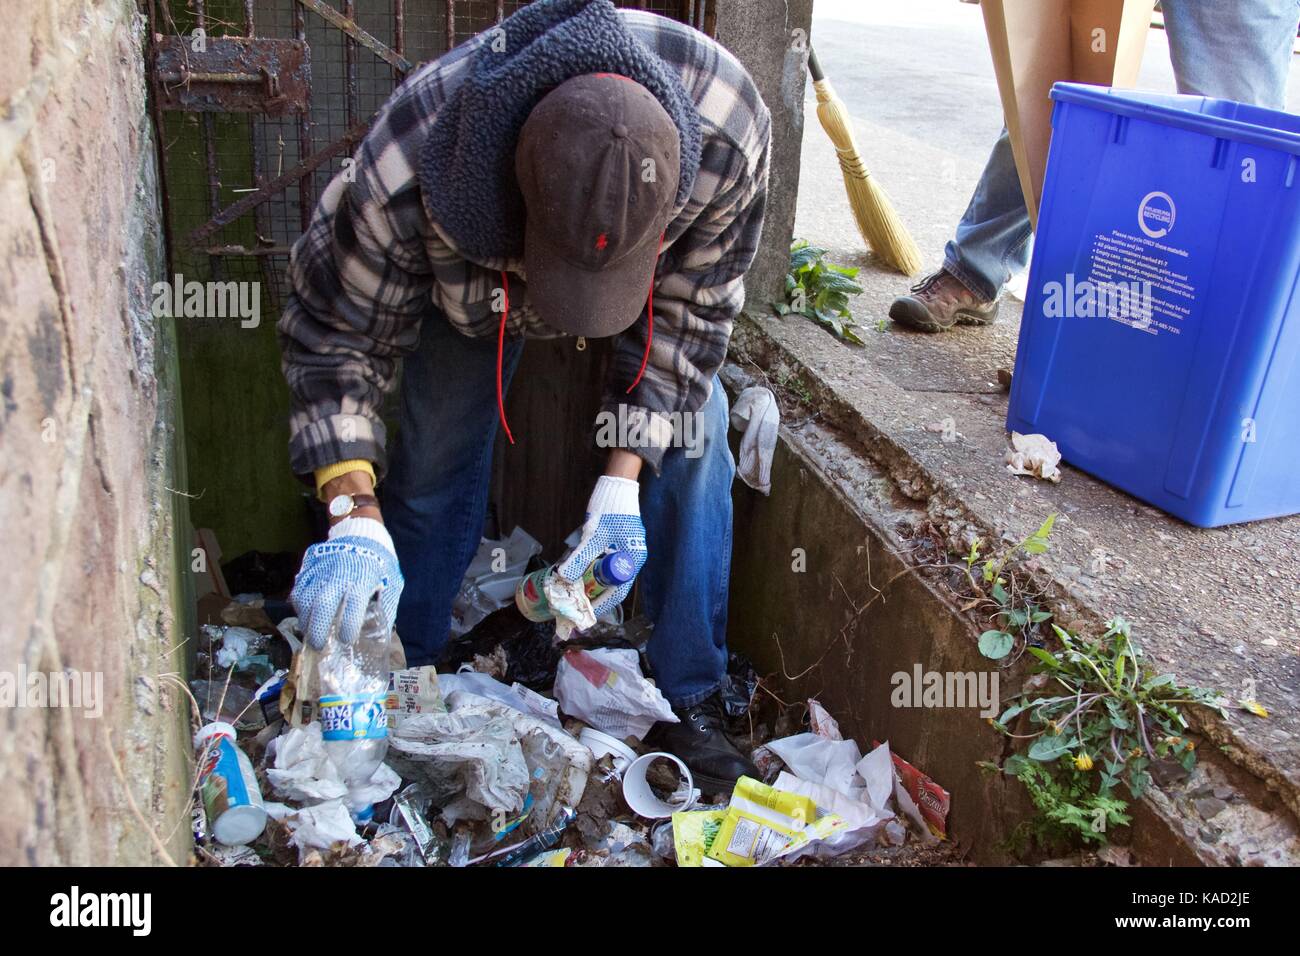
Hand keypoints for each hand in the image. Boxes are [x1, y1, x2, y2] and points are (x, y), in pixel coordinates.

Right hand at [290, 517, 403, 649]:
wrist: (361, 533)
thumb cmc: (379, 562)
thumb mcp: (392, 581)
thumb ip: (387, 605)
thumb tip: (384, 632)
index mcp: (362, 578)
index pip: (353, 605)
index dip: (348, 625)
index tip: (346, 640)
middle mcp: (338, 575)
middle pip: (323, 604)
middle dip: (318, 628)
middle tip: (320, 646)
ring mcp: (321, 570)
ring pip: (305, 599)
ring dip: (306, 620)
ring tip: (311, 634)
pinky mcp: (309, 567)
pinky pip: (298, 590)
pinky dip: (299, 606)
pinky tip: (306, 616)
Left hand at [556, 475, 647, 617]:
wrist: (617, 484)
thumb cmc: (610, 508)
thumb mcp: (593, 536)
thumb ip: (580, 558)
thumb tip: (564, 578)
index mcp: (633, 559)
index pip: (617, 591)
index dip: (600, 605)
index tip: (584, 614)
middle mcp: (633, 557)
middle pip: (613, 585)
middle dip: (594, 595)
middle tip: (575, 603)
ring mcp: (627, 549)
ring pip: (609, 573)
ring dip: (592, 581)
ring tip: (574, 590)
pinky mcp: (619, 542)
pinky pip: (607, 562)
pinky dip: (593, 569)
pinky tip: (579, 570)